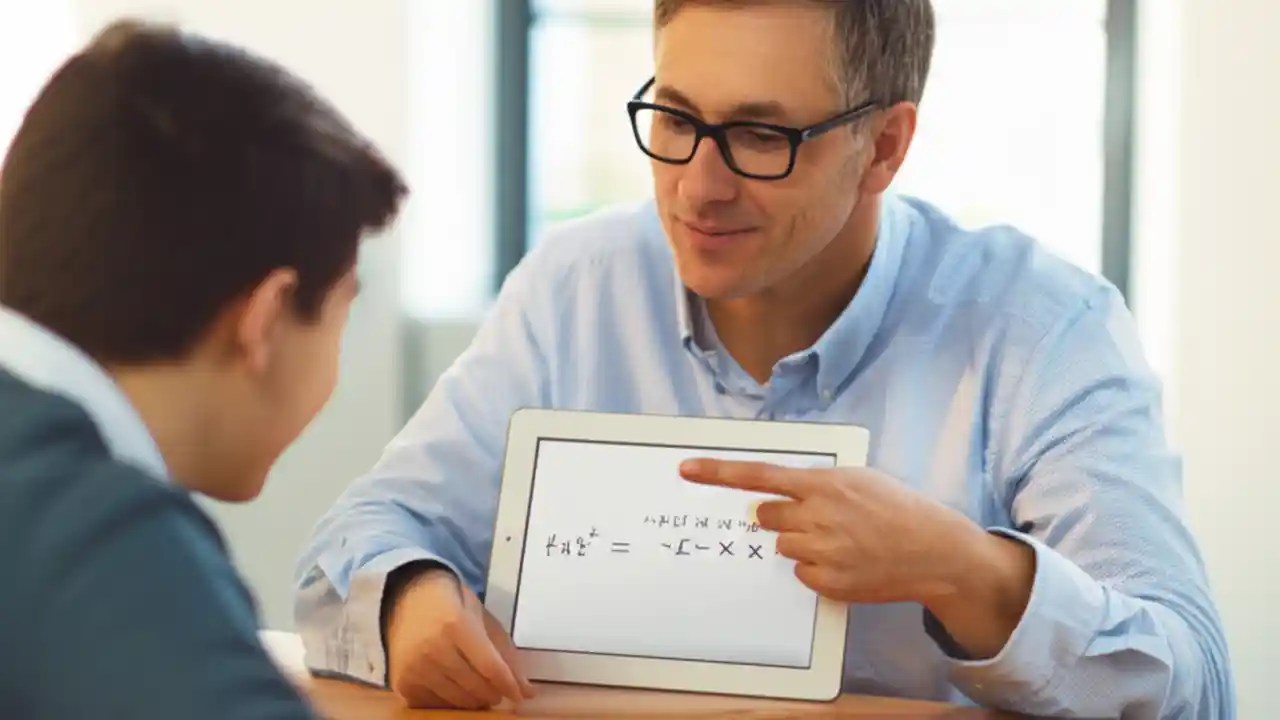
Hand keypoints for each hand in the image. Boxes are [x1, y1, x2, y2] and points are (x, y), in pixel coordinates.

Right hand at [385, 567, 534, 708]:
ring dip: (474, 700)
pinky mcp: (402, 682)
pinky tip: (455, 688)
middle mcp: (433, 648)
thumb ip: (506, 654)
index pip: (490, 666)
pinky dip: (451, 702)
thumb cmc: (452, 606)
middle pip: (474, 687)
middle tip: (497, 690)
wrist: (408, 600)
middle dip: (493, 693)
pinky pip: (435, 705)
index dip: (508, 685)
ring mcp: (414, 667)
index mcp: (456, 625)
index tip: (519, 695)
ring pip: (456, 700)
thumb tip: (528, 691)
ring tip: (478, 689)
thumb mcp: (483, 620)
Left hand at [678, 459, 1031, 616]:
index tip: (687, 470)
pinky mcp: (828, 582)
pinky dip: (815, 568)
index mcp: (824, 484)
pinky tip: (846, 561)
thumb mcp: (859, 479)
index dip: (718, 473)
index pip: (760, 476)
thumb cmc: (898, 509)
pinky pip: (800, 572)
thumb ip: (818, 483)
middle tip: (813, 519)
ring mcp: (822, 552)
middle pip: (765, 517)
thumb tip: (781, 492)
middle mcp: (818, 516)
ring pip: (782, 546)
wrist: (934, 551)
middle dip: (780, 517)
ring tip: (840, 540)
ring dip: (801, 542)